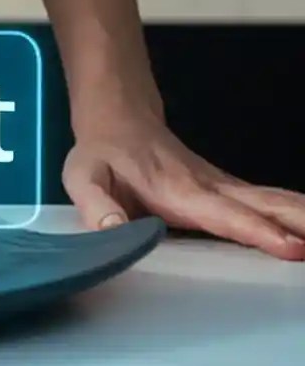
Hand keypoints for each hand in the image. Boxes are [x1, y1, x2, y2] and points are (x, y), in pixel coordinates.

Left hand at [63, 115, 304, 259]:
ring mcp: (220, 185)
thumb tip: (114, 229)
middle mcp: (208, 187)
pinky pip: (266, 200)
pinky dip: (295, 211)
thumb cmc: (101, 153)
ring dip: (304, 216)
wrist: (118, 119)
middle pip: (264, 204)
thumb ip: (96, 204)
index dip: (257, 231)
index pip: (224, 214)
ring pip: (272, 199)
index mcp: (177, 190)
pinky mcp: (224, 188)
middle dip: (299, 223)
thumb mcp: (82, 177)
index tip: (291, 246)